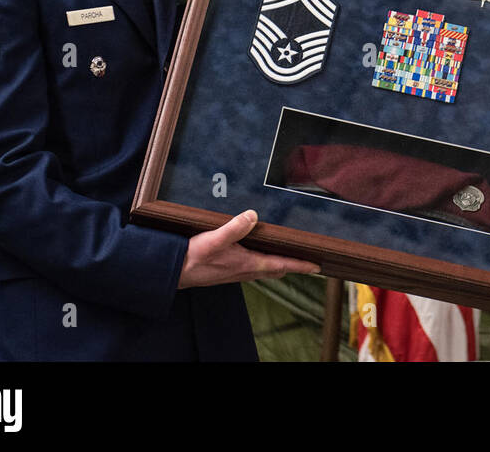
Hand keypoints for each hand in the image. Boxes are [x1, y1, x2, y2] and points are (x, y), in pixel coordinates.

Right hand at [177, 209, 319, 288]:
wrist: (172, 272)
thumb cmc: (192, 258)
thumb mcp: (214, 239)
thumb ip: (234, 228)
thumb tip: (253, 216)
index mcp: (247, 263)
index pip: (281, 265)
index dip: (300, 265)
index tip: (316, 267)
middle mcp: (244, 271)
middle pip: (276, 270)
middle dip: (292, 267)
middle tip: (308, 264)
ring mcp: (235, 272)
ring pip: (264, 271)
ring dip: (278, 266)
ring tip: (289, 260)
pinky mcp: (227, 271)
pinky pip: (252, 269)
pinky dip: (263, 264)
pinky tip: (258, 257)